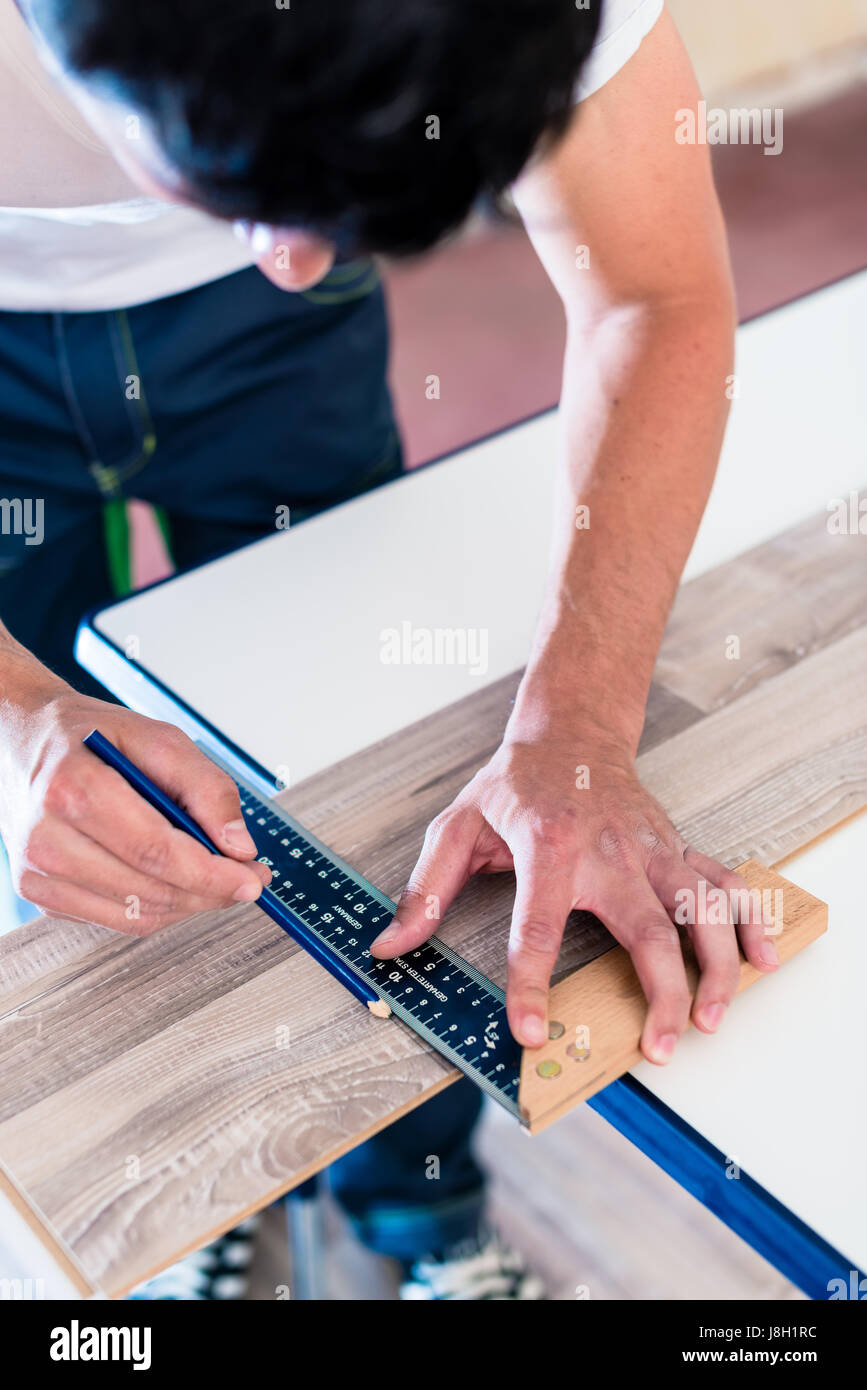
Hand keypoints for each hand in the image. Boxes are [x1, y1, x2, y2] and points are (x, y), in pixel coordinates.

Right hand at [0, 655, 269, 934]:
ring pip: (134, 915)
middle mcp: (48, 837)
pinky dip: (155, 908)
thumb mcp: (157, 737)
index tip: (251, 877)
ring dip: (186, 904)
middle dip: (209, 892)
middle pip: (148, 890)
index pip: (157, 852)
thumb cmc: (87, 736)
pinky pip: (114, 919)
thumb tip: (238, 844)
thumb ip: (206, 788)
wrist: (23, 741)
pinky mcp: (40, 893)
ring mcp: (37, 872)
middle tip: (245, 880)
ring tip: (213, 879)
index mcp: (74, 788)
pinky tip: (173, 882)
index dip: (213, 874)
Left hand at [371, 733, 778, 1058]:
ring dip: (718, 967)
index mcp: (549, 847)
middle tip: (660, 1048)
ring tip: (712, 1019)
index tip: (532, 1032)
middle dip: (661, 995)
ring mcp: (654, 851)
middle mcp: (611, 852)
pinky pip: (726, 885)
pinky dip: (751, 922)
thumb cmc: (516, 783)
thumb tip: (390, 945)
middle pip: (649, 931)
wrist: (572, 732)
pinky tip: (764, 959)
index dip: (531, 984)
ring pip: (703, 911)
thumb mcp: (459, 826)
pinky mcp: (678, 849)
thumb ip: (425, 889)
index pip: (538, 926)